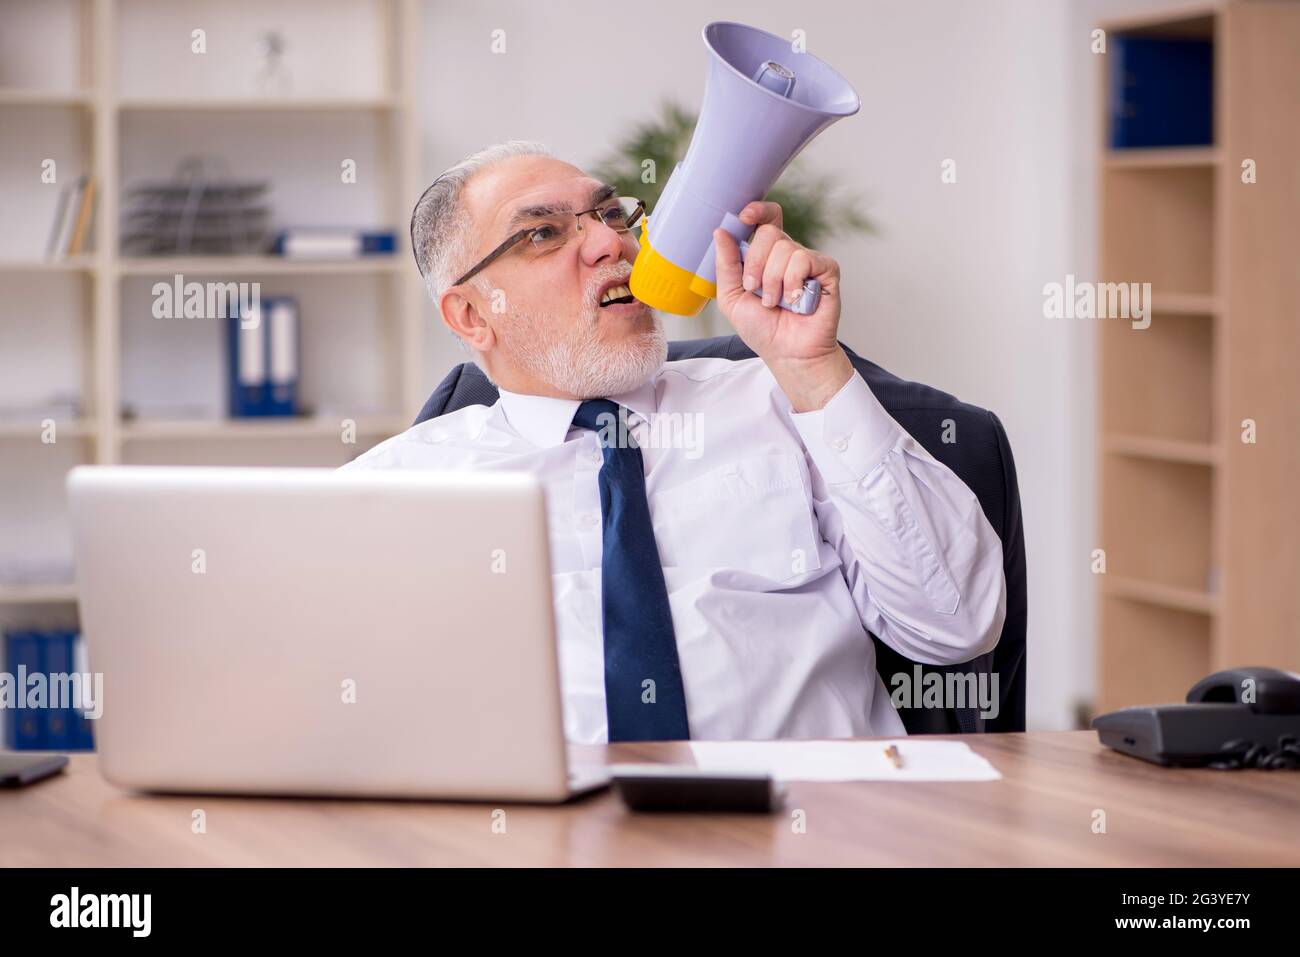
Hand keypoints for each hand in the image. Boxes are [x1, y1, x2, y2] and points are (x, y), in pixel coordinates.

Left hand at [713, 201, 852, 411]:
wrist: (787, 353)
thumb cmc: (762, 329)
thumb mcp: (731, 297)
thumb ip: (725, 265)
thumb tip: (720, 231)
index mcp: (766, 256)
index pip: (766, 220)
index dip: (757, 210)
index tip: (744, 217)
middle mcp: (788, 254)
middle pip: (769, 232)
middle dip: (755, 263)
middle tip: (755, 289)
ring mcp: (808, 261)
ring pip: (784, 248)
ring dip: (772, 280)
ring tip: (776, 302)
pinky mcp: (826, 270)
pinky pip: (804, 258)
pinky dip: (792, 281)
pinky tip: (794, 299)